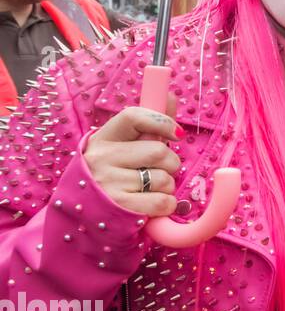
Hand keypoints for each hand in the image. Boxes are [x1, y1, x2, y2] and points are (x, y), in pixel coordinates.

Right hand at [83, 101, 183, 217]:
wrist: (82, 214)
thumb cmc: (112, 173)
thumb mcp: (121, 146)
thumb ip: (148, 124)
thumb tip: (170, 96)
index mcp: (103, 138)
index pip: (134, 116)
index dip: (162, 122)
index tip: (176, 134)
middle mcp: (101, 158)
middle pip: (159, 151)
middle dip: (171, 163)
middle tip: (160, 170)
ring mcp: (109, 183)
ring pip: (164, 179)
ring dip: (167, 186)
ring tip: (149, 189)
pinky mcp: (120, 207)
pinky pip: (163, 202)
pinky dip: (166, 205)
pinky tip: (151, 204)